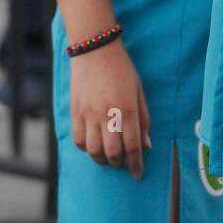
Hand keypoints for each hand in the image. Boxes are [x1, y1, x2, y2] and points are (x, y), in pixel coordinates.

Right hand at [70, 40, 150, 179]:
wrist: (95, 48)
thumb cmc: (122, 68)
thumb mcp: (139, 91)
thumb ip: (143, 119)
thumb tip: (147, 145)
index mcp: (127, 108)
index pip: (132, 146)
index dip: (136, 164)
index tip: (137, 174)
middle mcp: (107, 114)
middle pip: (112, 153)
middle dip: (119, 164)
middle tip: (123, 164)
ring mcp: (89, 114)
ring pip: (93, 151)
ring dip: (102, 160)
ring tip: (109, 157)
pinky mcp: (75, 112)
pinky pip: (79, 140)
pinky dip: (87, 149)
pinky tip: (94, 145)